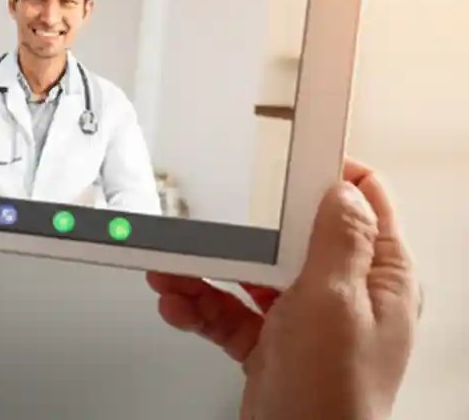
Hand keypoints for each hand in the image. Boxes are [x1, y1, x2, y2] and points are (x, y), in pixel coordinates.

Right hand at [146, 160, 419, 419]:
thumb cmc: (334, 395)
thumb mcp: (334, 301)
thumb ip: (337, 240)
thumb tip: (342, 189)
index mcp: (378, 279)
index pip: (364, 204)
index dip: (329, 175)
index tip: (293, 153)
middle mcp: (344, 298)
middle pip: (288, 240)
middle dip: (239, 233)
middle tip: (211, 222)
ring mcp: (304, 323)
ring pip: (248, 275)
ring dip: (204, 270)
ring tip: (171, 267)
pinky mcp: (269, 345)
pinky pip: (226, 311)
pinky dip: (197, 305)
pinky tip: (176, 302)